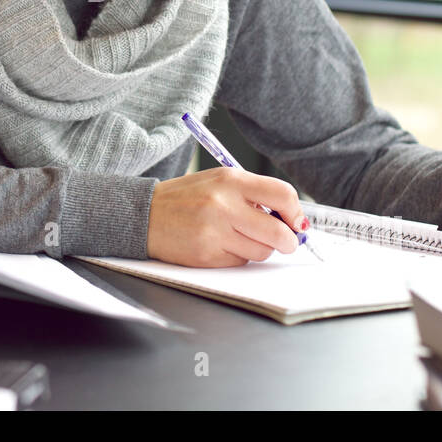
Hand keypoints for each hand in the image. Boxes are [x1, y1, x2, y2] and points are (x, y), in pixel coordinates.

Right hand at [146, 166, 306, 266]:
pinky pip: (240, 261)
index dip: (296, 213)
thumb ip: (253, 194)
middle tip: (286, 242)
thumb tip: (289, 218)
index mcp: (230, 180)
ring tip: (240, 237)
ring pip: (261, 251)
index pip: (282, 195)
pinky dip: (237, 256)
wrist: (145, 215)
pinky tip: (220, 244)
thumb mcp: (219, 181)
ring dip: (259, 248)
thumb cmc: (186, 198)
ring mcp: (215, 231)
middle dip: (288, 241)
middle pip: (278, 231)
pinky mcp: (207, 254)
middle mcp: (223, 204)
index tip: (296, 222)